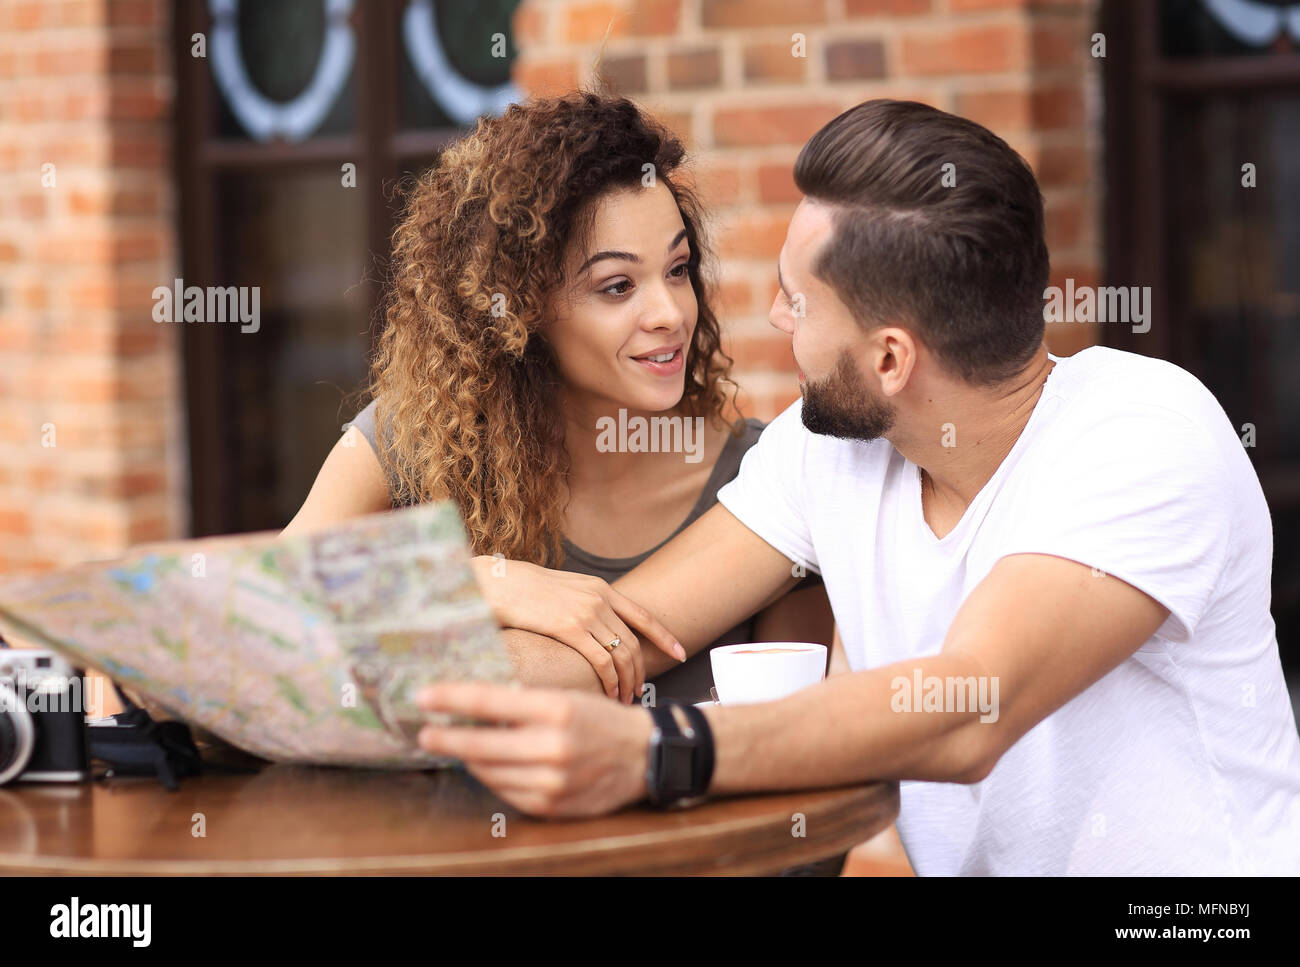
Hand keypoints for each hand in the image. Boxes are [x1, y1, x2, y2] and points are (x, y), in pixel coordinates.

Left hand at [417, 682, 653, 816]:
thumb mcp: (565, 697)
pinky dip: (492, 778)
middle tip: (425, 732)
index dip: (452, 698)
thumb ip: (523, 702)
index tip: (423, 696)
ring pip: (489, 771)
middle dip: (446, 737)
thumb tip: (473, 704)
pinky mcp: (551, 805)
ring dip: (469, 758)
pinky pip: (506, 792)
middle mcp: (553, 745)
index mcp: (556, 708)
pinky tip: (487, 766)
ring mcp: (552, 780)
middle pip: (481, 744)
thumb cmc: (599, 719)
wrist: (644, 755)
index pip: (490, 701)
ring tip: (458, 746)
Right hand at [470, 556, 685, 703]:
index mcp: (601, 589)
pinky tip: (609, 693)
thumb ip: (587, 607)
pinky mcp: (570, 627)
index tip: (680, 653)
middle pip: (633, 642)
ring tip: (625, 699)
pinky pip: (601, 661)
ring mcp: (586, 612)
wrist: (498, 583)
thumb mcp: (565, 591)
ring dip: (627, 681)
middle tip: (640, 692)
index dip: (664, 636)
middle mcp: (599, 599)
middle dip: (641, 671)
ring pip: (621, 655)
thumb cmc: (525, 591)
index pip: (643, 615)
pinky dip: (610, 681)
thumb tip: (599, 631)